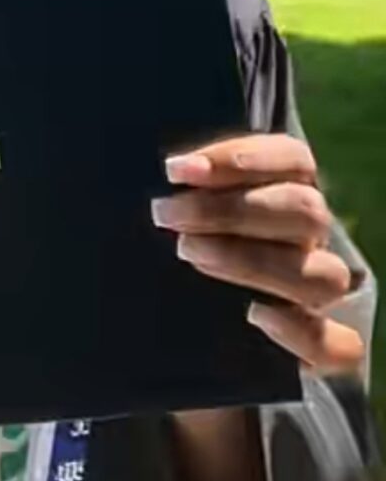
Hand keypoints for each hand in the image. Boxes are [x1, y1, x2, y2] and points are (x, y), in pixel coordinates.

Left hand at [152, 135, 364, 374]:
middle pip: (304, 210)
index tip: (174, 170)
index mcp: (286, 187)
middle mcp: (308, 236)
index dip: (236, 159)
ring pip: (323, 273)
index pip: (291, 159)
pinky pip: (340, 345)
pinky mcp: (318, 344)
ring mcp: (316, 288)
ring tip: (187, 252)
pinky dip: (302, 332)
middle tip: (165, 214)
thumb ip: (182, 186)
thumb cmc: (170, 236)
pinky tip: (257, 317)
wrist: (176, 313)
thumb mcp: (176, 206)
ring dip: (251, 260)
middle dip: (227, 209)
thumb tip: (166, 172)